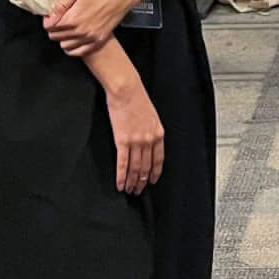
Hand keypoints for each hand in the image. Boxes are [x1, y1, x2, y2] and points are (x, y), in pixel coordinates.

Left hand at [45, 0, 134, 55]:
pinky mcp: (98, 40)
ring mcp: (90, 37)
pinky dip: (73, 47)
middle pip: (56, 37)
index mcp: (73, 18)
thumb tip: (50, 18)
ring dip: (63, 38)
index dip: (48, 20)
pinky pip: (79, 52)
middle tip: (60, 19)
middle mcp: (81, 31)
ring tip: (68, 27)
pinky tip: (74, 38)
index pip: (50, 28)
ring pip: (65, 46)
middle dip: (54, 28)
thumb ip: (61, 5)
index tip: (52, 16)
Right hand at [105, 79, 164, 193]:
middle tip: (138, 190)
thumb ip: (152, 130)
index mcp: (158, 133)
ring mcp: (136, 141)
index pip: (158, 159)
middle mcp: (149, 140)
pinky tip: (120, 184)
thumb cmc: (137, 98)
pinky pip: (122, 164)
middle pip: (146, 166)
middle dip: (142, 181)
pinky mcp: (122, 140)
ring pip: (135, 168)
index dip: (155, 173)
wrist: (126, 89)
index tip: (152, 181)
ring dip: (132, 182)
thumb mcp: (152, 115)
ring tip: (129, 190)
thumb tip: (149, 142)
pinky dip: (121, 177)